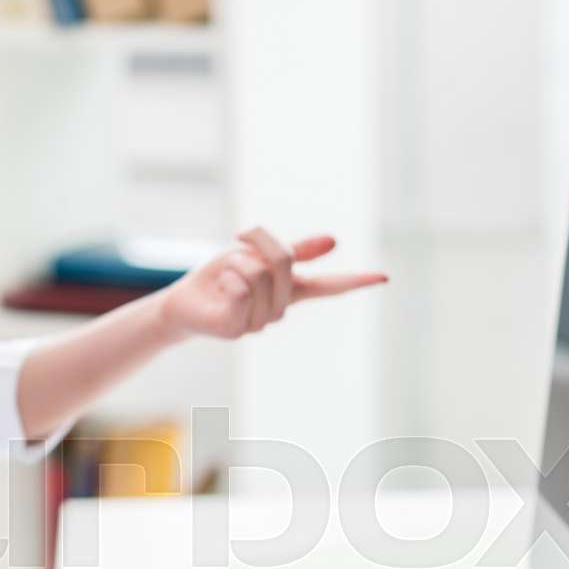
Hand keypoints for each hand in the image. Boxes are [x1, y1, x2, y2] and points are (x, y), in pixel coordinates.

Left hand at [155, 230, 386, 342]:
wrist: (184, 300)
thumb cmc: (221, 277)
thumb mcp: (257, 253)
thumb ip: (294, 250)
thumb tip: (336, 239)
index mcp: (290, 291)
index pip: (329, 286)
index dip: (356, 281)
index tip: (384, 277)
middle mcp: (280, 310)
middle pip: (283, 263)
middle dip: (257, 247)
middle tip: (235, 251)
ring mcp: (260, 323)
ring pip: (260, 274)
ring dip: (236, 263)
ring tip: (224, 277)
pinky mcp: (237, 329)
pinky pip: (242, 288)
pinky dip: (227, 277)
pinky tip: (219, 290)